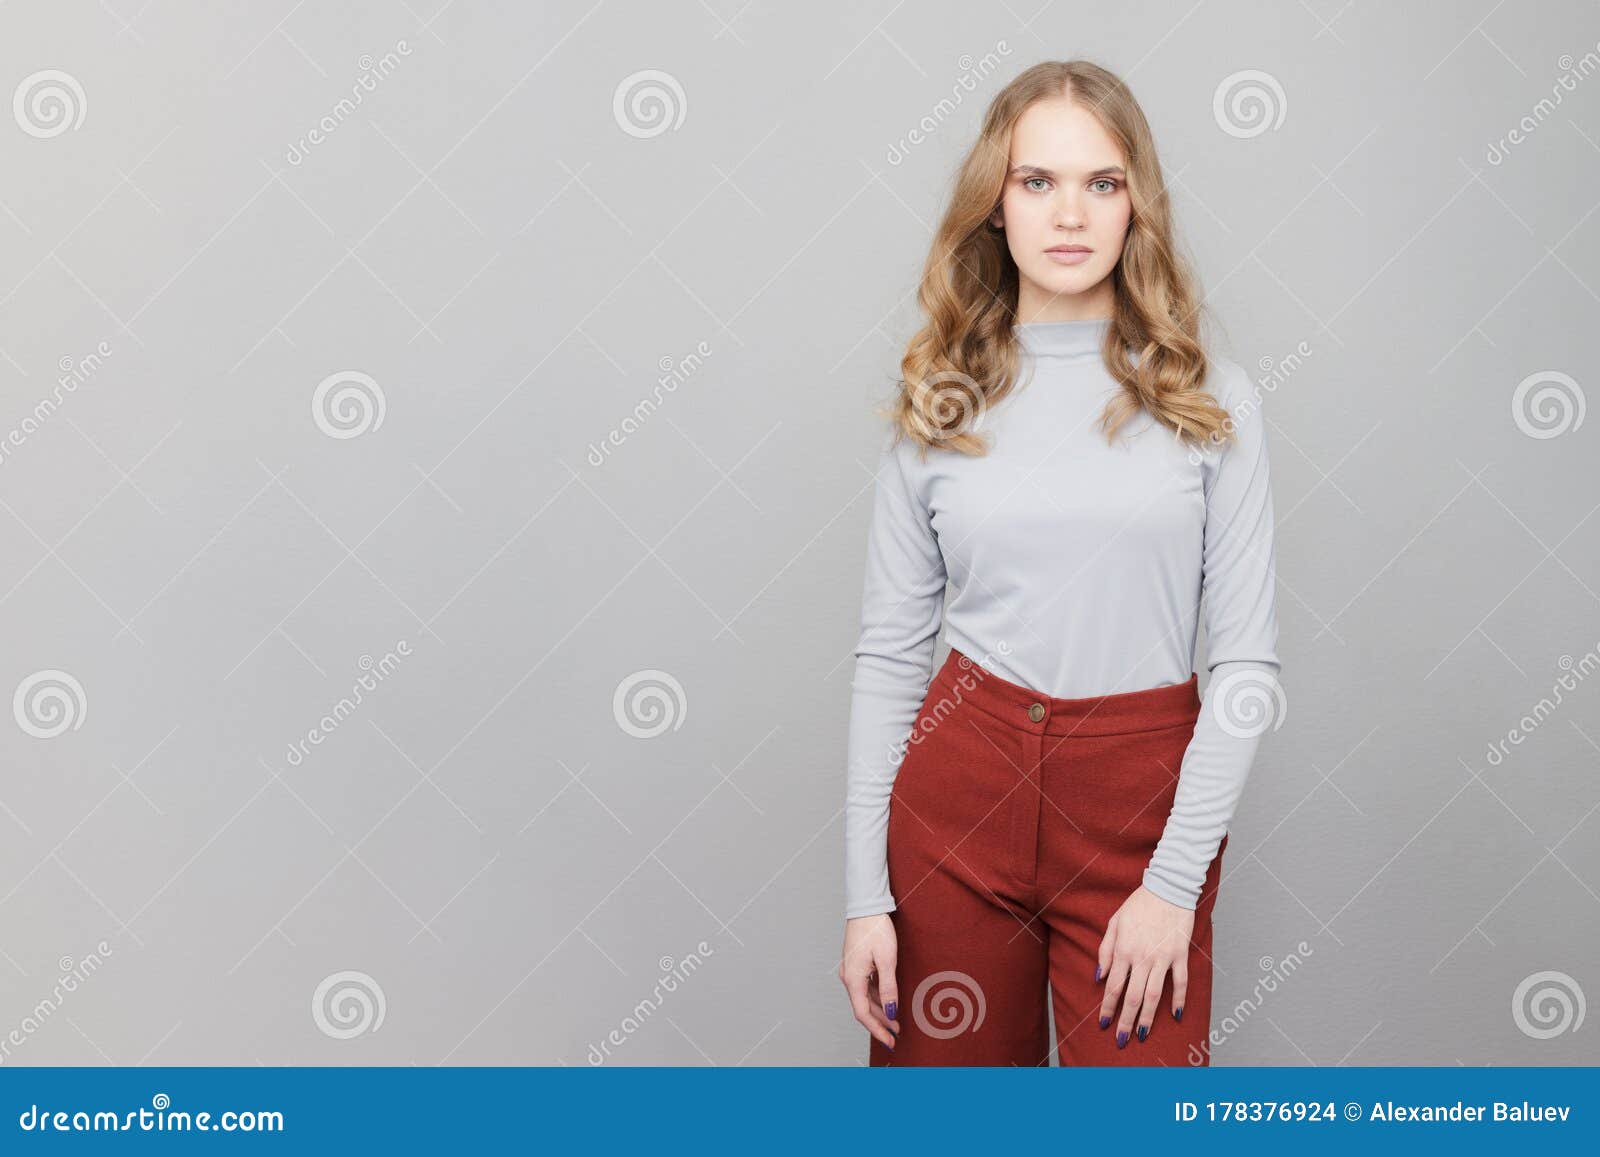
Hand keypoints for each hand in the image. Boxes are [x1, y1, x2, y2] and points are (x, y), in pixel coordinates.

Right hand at [839, 914, 900, 1049]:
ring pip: (865, 998)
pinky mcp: (856, 964)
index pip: (863, 1014)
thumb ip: (889, 988)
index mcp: (853, 979)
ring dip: (880, 1011)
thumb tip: (891, 1011)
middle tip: (896, 1034)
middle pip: (863, 1008)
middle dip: (880, 1023)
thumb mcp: (887, 960)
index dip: (877, 1030)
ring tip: (896, 1021)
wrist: (866, 907)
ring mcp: (851, 971)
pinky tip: (889, 1001)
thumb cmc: (875, 929)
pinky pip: (866, 987)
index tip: (889, 1041)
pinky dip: (877, 998)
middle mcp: (849, 977)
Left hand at [1095, 884, 1193, 1046]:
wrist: (1167, 888)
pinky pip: (1181, 982)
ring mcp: (1162, 957)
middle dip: (1125, 1021)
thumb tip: (1098, 977)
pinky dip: (1179, 1000)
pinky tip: (1175, 1015)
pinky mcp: (1180, 954)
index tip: (1103, 1024)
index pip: (1113, 987)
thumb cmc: (1138, 905)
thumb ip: (1105, 951)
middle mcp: (1141, 957)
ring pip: (1153, 995)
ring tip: (1142, 1035)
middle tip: (1121, 1041)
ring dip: (1147, 1017)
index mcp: (1123, 950)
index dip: (1107, 1008)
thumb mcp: (1114, 923)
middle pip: (1132, 997)